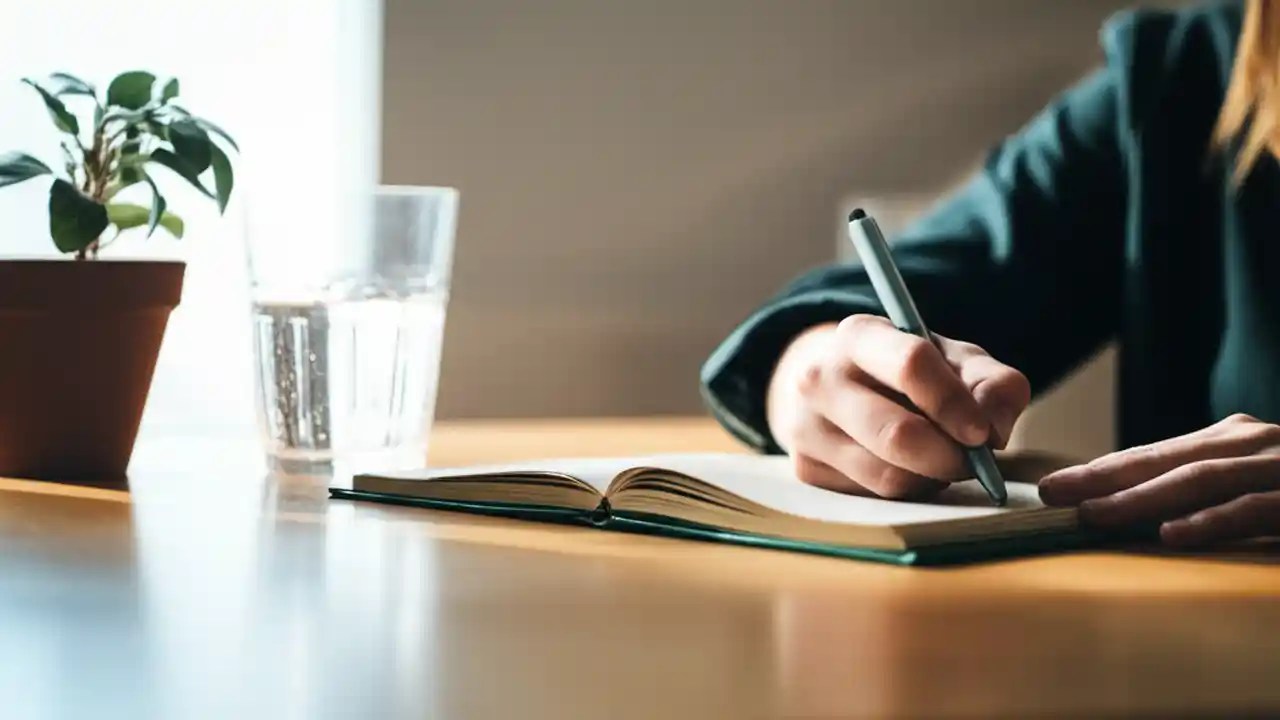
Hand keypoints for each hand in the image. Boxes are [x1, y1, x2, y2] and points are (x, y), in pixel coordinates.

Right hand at [767, 315, 1030, 498]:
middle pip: (896, 433)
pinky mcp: (805, 467)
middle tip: (972, 463)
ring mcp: (805, 424)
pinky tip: (906, 469)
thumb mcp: (954, 360)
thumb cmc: (908, 373)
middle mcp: (820, 376)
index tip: (983, 435)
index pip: (911, 365)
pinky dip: (903, 491)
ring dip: (930, 479)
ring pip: (886, 475)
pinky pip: (871, 497)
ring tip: (941, 462)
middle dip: (948, 457)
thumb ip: (992, 384)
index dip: (953, 404)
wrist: (836, 386)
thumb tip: (994, 430)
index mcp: (860, 334)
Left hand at [1040, 414, 1279, 546]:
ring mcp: (1277, 468)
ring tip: (1093, 515)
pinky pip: (1251, 509)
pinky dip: (1210, 521)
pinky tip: (1171, 534)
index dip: (1101, 471)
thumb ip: (1203, 488)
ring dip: (1141, 499)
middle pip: (1165, 461)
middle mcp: (1250, 444)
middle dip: (1103, 478)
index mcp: (1231, 439)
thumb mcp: (1251, 479)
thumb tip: (1132, 512)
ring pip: (1199, 480)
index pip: (1154, 456)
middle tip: (1051, 493)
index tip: (1052, 487)